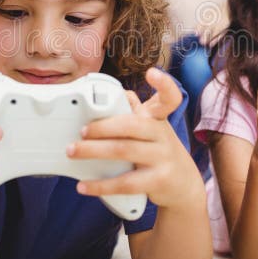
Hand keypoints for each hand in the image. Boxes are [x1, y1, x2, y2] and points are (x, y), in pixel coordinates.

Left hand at [66, 68, 203, 209]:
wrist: (184, 186)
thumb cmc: (160, 152)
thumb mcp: (153, 129)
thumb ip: (134, 112)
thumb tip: (115, 93)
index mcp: (159, 119)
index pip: (169, 98)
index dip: (164, 84)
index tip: (152, 72)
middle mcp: (163, 135)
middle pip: (131, 125)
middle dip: (101, 126)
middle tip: (80, 131)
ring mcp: (162, 158)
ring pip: (123, 150)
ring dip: (93, 151)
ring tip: (72, 151)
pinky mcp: (158, 181)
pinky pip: (125, 183)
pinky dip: (100, 184)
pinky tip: (83, 185)